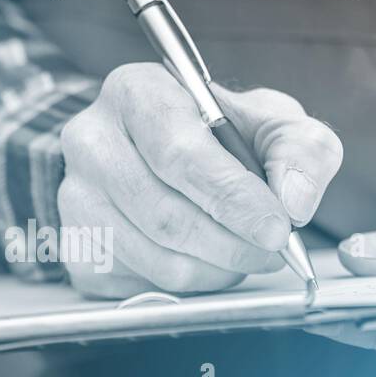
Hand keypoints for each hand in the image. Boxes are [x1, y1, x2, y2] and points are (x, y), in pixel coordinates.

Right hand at [57, 63, 342, 296]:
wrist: (167, 155)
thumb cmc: (221, 135)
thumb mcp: (273, 122)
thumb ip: (301, 150)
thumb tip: (294, 200)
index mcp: (135, 92)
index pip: (178, 153)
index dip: (232, 198)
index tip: (277, 228)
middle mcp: (90, 140)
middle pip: (164, 214)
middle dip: (232, 243)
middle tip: (272, 250)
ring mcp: (74, 196)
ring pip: (155, 258)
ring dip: (215, 268)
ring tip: (241, 251)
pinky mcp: (76, 247)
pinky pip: (141, 284)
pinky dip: (188, 284)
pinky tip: (204, 259)